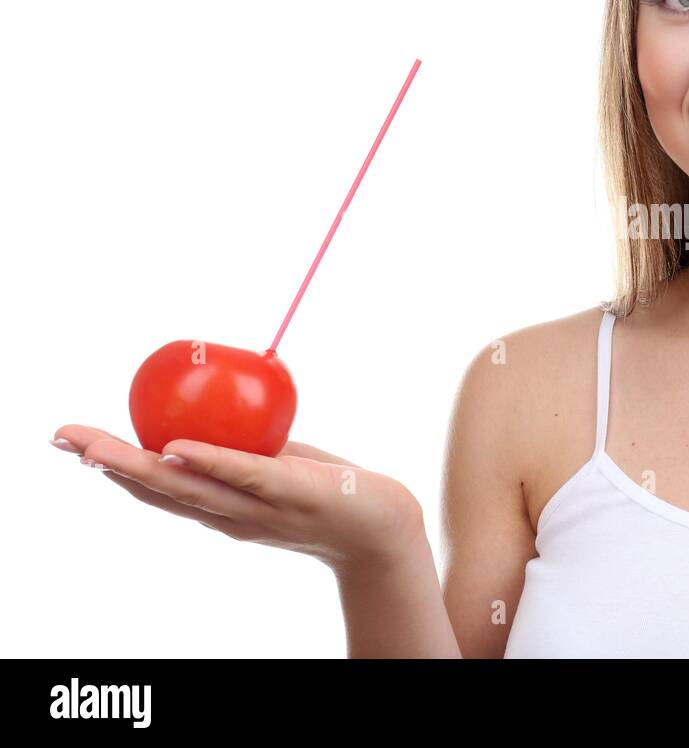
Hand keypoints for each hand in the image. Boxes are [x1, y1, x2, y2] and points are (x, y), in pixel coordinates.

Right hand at [50, 424, 426, 574]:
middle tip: (65, 440)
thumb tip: (226, 402)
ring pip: (189, 489)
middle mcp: (229, 515)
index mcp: (221, 507)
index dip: (114, 468)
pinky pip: (245, 476)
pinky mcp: (289, 496)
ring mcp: (256, 509)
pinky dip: (210, 462)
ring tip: (100, 449)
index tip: (75, 445)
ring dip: (141, 467)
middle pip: (157, 490)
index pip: (158, 489)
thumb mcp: (278, 467)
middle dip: (107, 464)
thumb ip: (247, 449)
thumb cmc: (328, 493)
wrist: (380, 529)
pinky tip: (180, 449)